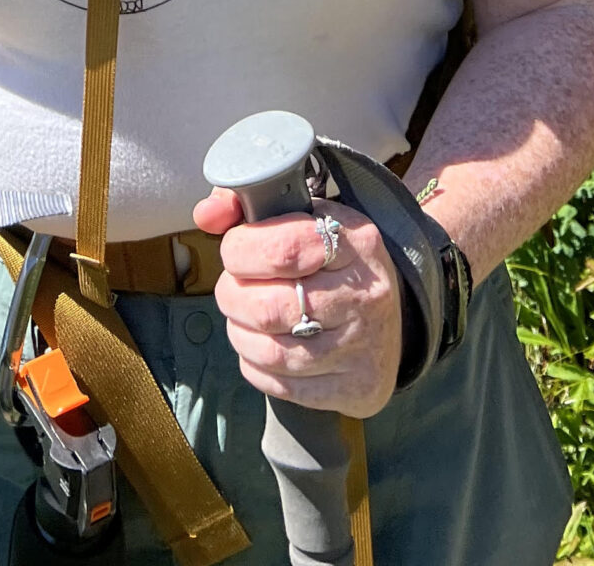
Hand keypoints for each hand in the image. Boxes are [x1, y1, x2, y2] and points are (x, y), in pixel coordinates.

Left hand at [193, 187, 400, 418]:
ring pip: (271, 352)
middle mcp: (365, 297)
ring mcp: (362, 348)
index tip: (234, 249)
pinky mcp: (356, 388)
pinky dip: (256, 366)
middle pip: (270, 308)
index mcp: (356, 242)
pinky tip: (260, 347)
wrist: (387, 320)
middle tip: (231, 287)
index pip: (283, 250)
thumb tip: (206, 215)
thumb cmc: (332, 261)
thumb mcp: (308, 218)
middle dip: (231, 296)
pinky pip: (282, 387)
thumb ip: (252, 205)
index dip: (240, 250)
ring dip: (239, 332)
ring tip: (242, 316)